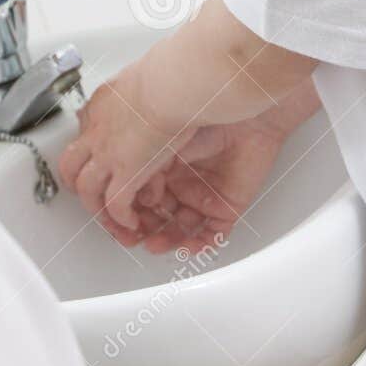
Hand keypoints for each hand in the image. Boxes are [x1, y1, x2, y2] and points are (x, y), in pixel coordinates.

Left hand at [58, 64, 198, 244]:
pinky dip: (120, 218)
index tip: (101, 151)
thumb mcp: (146, 73)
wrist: (173, 85)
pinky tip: (131, 222)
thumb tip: (152, 76)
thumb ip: (142, 83)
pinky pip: (115, 206)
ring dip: (97, 208)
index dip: (90, 146)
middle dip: (77, 181)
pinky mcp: (125, 175)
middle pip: (70, 164)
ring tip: (110, 216)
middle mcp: (96, 132)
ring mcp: (107, 156)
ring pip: (86, 191)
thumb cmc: (170, 73)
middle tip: (92, 190)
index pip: (84, 128)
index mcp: (102, 105)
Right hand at [126, 114, 287, 254]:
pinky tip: (189, 246)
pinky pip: (213, 233)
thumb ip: (148, 175)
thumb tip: (142, 201)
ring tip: (156, 245)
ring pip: (183, 228)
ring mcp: (205, 197)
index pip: (144, 199)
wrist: (244, 120)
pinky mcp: (227, 206)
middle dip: (146, 231)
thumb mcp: (164, 146)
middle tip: (135, 240)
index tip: (121, 225)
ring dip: (168, 240)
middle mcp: (184, 185)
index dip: (131, 214)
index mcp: (166, 169)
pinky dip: (201, 244)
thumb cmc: (206, 120)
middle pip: (161, 218)